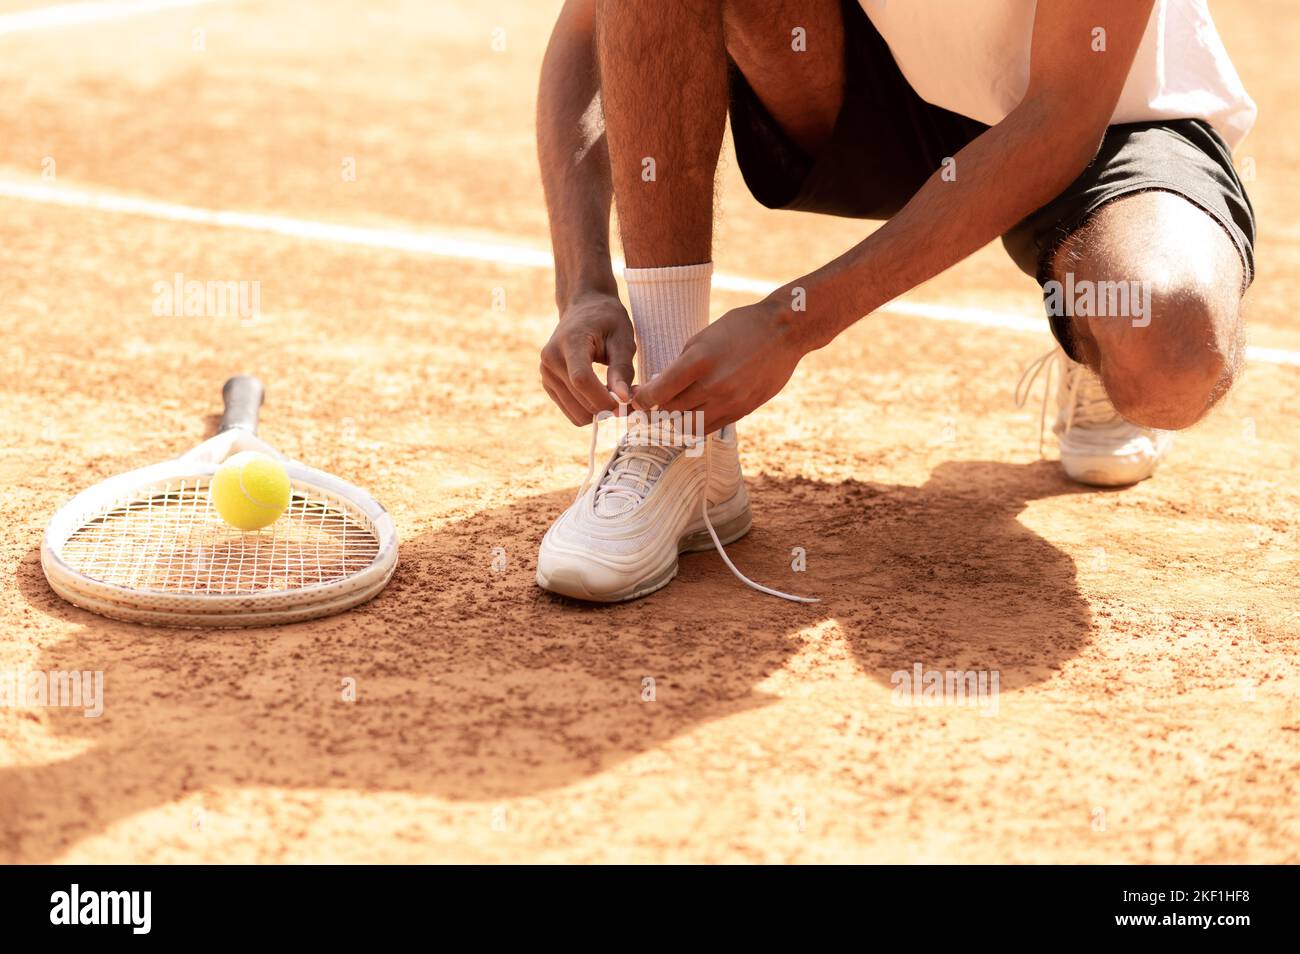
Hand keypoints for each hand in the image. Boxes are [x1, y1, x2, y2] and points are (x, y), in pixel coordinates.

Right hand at [540, 291, 636, 424]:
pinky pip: (571, 411)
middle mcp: (550, 359)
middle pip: (579, 400)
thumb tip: (623, 399)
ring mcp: (546, 373)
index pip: (582, 379)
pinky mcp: (548, 384)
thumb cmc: (607, 320)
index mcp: (569, 342)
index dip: (604, 397)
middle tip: (627, 398)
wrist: (583, 307)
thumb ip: (622, 369)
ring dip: (599, 411)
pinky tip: (602, 394)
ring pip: (575, 413)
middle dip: (606, 407)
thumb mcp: (622, 338)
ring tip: (615, 395)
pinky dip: (589, 410)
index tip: (625, 402)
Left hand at [633, 298, 805, 432]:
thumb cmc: (740, 327)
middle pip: (671, 410)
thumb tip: (662, 386)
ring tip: (671, 411)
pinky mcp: (742, 411)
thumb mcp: (702, 338)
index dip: (642, 399)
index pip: (658, 392)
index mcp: (698, 362)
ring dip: (675, 420)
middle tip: (649, 405)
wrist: (784, 331)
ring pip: (689, 425)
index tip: (636, 398)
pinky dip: (696, 424)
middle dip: (656, 408)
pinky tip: (693, 414)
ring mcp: (730, 401)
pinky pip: (711, 427)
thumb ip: (681, 365)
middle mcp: (713, 386)